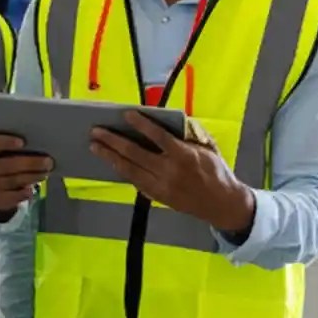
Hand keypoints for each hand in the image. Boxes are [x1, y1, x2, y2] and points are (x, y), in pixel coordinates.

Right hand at [0, 135, 52, 221]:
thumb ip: (6, 144)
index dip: (4, 143)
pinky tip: (33, 188)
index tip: (22, 142)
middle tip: (48, 161)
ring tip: (46, 171)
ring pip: (12, 181)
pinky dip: (25, 192)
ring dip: (32, 176)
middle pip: (5, 166)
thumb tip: (34, 141)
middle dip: (29, 163)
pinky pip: (14, 196)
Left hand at [90, 110, 255, 234]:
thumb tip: (169, 120)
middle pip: (135, 153)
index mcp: (184, 155)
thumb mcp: (208, 147)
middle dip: (113, 141)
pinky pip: (135, 181)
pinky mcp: (157, 196)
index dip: (140, 124)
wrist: (222, 204)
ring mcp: (161, 186)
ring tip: (95, 146)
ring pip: (129, 169)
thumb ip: (189, 134)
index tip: (126, 114)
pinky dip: (122, 170)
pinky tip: (112, 162)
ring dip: (110, 157)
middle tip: (96, 131)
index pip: (158, 136)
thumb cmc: (216, 171)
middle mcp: (170, 170)